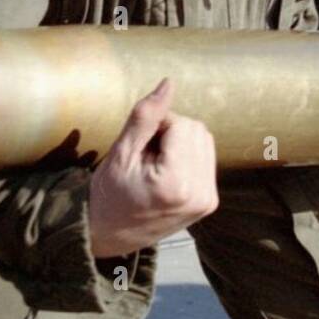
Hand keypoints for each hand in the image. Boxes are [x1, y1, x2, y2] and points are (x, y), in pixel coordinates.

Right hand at [87, 78, 218, 257]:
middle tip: (146, 157)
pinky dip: (187, 157)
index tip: (139, 148)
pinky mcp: (209, 202)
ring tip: (155, 166)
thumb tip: (169, 83)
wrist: (109, 235)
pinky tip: (166, 173)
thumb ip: (146, 117)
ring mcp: (207, 200)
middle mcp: (199, 193)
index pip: (181, 124)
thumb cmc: (108, 195)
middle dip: (170, 133)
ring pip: (204, 140)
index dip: (157, 126)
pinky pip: (206, 158)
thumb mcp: (121, 153)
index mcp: (176, 183)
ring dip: (180, 143)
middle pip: (196, 130)